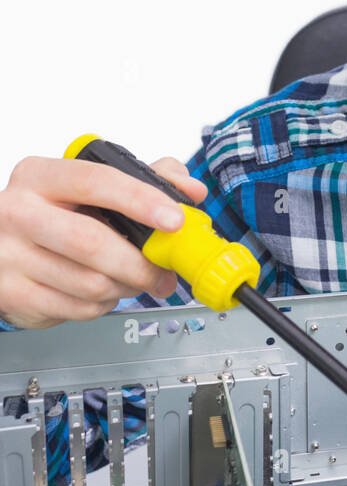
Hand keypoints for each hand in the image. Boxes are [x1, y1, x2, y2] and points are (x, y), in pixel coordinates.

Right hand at [0, 154, 208, 329]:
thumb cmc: (53, 213)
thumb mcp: (89, 187)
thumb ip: (145, 178)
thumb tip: (189, 189)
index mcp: (40, 176)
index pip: (97, 182)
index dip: (142, 201)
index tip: (174, 219)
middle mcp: (18, 212)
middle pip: (93, 242)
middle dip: (141, 263)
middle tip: (163, 271)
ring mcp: (9, 256)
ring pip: (90, 283)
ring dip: (125, 287)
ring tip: (130, 279)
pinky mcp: (12, 294)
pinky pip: (78, 309)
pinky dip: (103, 304)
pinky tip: (101, 290)